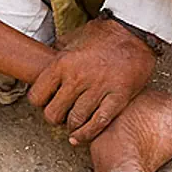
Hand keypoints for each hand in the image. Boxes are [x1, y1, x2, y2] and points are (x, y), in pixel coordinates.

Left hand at [27, 17, 155, 144]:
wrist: (133, 34)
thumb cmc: (102, 35)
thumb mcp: (73, 38)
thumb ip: (57, 53)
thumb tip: (44, 61)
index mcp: (63, 63)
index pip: (37, 96)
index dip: (39, 102)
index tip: (45, 101)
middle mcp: (77, 78)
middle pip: (53, 114)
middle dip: (54, 118)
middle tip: (59, 115)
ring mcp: (98, 90)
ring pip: (74, 121)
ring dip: (70, 126)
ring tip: (71, 124)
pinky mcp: (117, 99)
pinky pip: (97, 124)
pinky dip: (86, 135)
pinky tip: (79, 137)